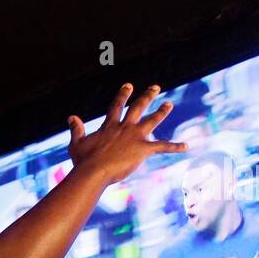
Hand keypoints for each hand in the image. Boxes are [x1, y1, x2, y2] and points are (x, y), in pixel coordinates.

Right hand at [67, 83, 186, 183]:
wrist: (93, 172)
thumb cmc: (83, 161)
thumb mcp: (76, 143)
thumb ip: (76, 129)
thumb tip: (71, 117)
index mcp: (109, 126)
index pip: (117, 106)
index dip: (122, 95)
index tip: (129, 86)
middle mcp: (124, 127)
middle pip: (137, 107)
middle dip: (147, 96)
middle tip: (156, 87)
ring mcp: (135, 137)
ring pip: (152, 121)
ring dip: (161, 112)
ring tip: (169, 105)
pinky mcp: (143, 149)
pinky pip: (162, 146)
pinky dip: (175, 146)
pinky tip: (186, 145)